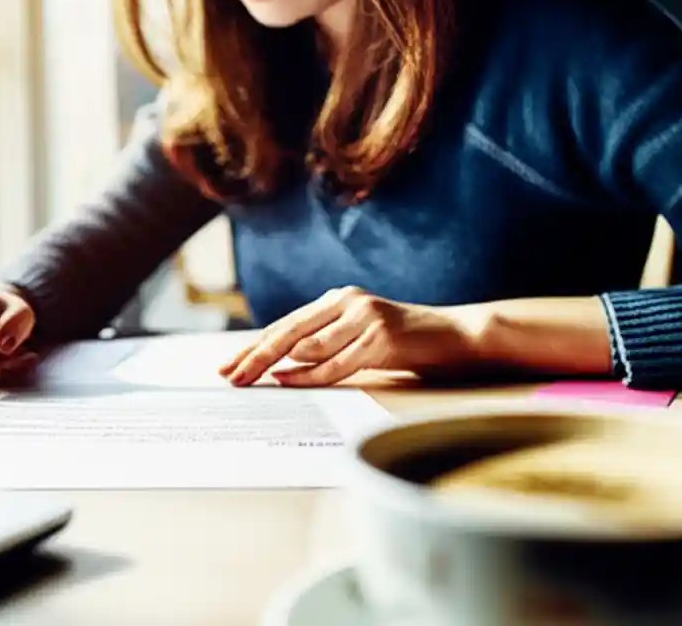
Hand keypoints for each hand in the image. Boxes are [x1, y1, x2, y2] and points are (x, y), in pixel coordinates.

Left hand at [218, 287, 478, 386]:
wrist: (453, 335)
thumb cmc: (401, 343)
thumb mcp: (357, 339)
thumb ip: (323, 345)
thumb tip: (277, 367)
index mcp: (337, 300)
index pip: (285, 325)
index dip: (254, 345)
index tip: (228, 365)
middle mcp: (346, 302)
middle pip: (288, 332)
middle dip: (254, 356)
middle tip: (229, 376)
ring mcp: (364, 316)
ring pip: (308, 346)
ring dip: (276, 367)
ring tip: (251, 382)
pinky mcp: (380, 335)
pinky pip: (335, 362)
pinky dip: (307, 375)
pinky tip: (285, 380)